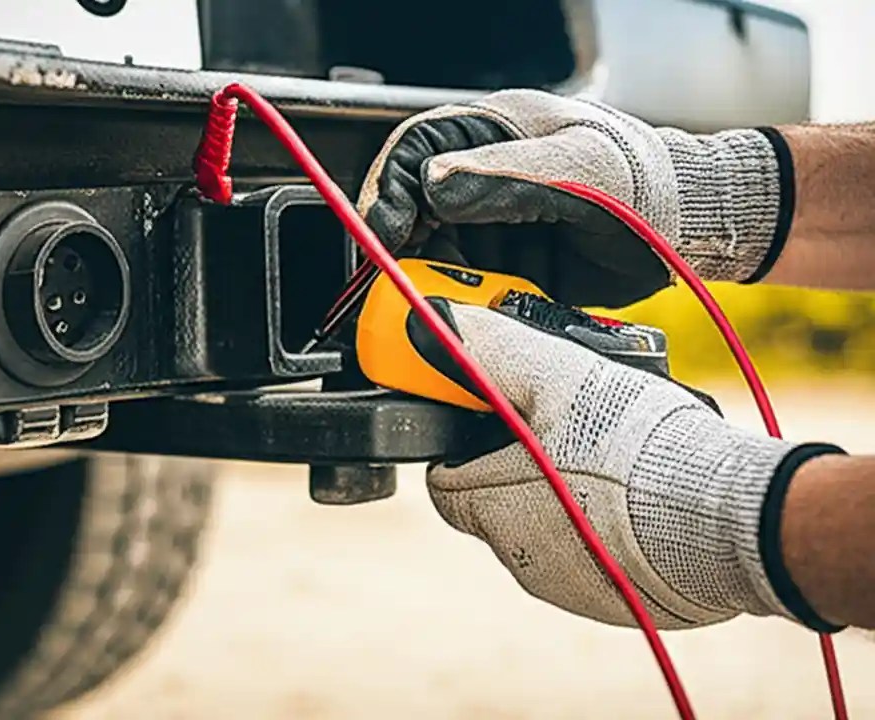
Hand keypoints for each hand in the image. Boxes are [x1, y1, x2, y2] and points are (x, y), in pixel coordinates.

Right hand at [358, 90, 789, 307]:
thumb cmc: (642, 179)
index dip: (388, 194)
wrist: (688, 224)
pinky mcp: (506, 265)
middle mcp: (481, 179)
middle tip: (405, 280)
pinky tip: (479, 309)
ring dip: (435, 280)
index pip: (413, 156)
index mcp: (489, 133)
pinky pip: (468, 286)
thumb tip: (433, 185)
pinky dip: (467, 302)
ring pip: (435, 254)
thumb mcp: (574, 169)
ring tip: (449, 298)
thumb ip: (503, 176)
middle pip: (414, 212)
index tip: (385, 234)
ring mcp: (492, 223)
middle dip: (405, 248)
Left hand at [423, 300, 836, 628]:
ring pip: (550, 534)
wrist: (728, 517)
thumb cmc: (634, 450)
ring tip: (613, 460)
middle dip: (520, 468)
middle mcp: (520, 559)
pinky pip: (601, 561)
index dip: (464, 444)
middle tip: (566, 430)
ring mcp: (571, 587)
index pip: (445, 479)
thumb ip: (495, 348)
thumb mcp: (557, 374)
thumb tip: (444, 321)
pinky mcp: (622, 603)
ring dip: (570, 500)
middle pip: (496, 505)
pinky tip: (646, 498)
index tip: (492, 419)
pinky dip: (612, 533)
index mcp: (489, 508)